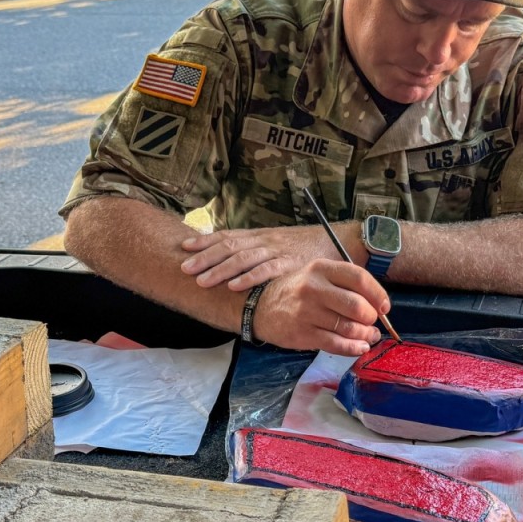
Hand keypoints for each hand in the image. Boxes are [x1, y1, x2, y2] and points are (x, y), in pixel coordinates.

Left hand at [181, 224, 357, 290]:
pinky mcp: (290, 263)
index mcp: (260, 235)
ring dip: (221, 269)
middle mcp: (265, 240)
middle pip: (229, 246)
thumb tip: (233, 261)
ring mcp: (277, 250)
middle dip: (205, 257)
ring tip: (202, 281)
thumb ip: (258, 251)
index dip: (205, 241)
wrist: (338, 239)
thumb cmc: (306, 246)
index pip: (227, 235)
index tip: (184, 246)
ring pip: (244, 258)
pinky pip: (267, 270)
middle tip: (184, 267)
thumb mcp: (278, 244)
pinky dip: (250, 278)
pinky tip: (234, 286)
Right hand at [250, 259, 388, 355]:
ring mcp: (307, 312)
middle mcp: (314, 288)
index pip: (359, 278)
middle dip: (371, 318)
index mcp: (321, 269)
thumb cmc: (296, 291)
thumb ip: (344, 285)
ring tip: (368, 337)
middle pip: (357, 306)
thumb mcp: (316, 276)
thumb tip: (377, 305)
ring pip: (348, 327)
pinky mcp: (302, 334)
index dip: (378, 294)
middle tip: (371, 323)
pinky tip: (359, 347)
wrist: (259, 307)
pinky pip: (336, 344)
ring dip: (365, 335)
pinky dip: (353, 348)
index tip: (384, 307)